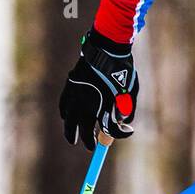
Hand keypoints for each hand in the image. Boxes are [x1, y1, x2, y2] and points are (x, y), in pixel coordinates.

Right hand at [58, 28, 138, 150]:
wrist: (106, 47)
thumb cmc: (122, 71)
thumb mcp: (130, 93)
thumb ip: (127, 111)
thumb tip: (122, 124)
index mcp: (102, 106)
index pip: (104, 131)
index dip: (108, 137)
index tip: (106, 143)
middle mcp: (85, 103)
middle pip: (81, 129)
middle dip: (85, 140)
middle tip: (89, 146)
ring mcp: (75, 94)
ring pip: (68, 119)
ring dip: (71, 129)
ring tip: (73, 135)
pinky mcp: (70, 85)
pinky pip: (64, 105)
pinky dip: (65, 113)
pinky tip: (67, 116)